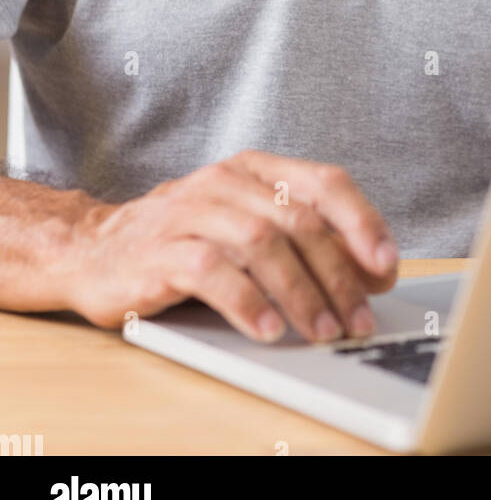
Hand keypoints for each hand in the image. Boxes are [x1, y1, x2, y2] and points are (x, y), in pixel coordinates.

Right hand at [62, 151, 398, 343]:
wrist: (94, 250)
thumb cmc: (185, 241)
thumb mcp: (249, 229)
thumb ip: (307, 242)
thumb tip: (373, 273)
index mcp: (256, 170)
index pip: (324, 181)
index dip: (362, 222)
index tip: (387, 264)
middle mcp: (226, 182)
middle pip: (299, 220)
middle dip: (337, 273)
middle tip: (358, 318)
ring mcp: (190, 212)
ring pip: (261, 243)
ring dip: (300, 291)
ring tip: (322, 330)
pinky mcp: (160, 251)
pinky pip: (212, 272)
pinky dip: (247, 302)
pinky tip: (268, 330)